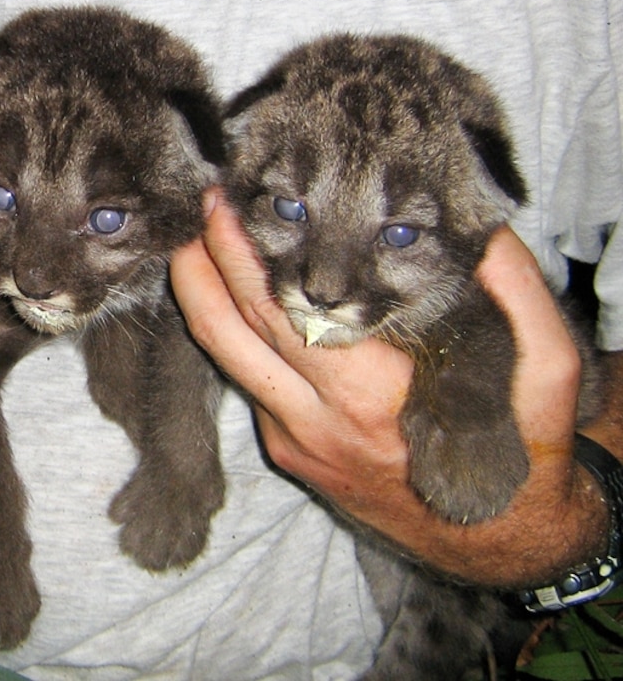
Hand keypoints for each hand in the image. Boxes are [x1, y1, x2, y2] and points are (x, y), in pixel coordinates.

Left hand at [170, 188, 614, 586]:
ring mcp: (294, 439)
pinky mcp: (288, 452)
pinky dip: (233, 333)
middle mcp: (319, 417)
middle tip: (207, 199)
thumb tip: (478, 230)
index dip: (250, 252)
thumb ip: (517, 294)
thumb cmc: (520, 451)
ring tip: (194, 237)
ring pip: (223, 355)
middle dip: (210, 256)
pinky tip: (237, 295)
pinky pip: (248, 382)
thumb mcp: (544, 371)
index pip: (286, 305)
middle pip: (234, 325)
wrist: (497, 541)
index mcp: (373, 391)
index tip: (237, 197)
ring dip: (199, 293)